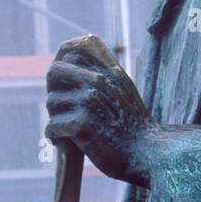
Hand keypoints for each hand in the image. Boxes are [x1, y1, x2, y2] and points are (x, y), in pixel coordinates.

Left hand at [45, 34, 154, 184]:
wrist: (148, 154)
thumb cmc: (134, 128)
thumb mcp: (125, 92)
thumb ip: (103, 78)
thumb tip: (71, 69)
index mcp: (109, 70)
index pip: (73, 47)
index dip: (61, 60)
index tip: (61, 79)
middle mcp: (99, 81)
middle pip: (54, 72)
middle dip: (53, 91)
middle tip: (60, 108)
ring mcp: (90, 101)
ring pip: (52, 101)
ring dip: (56, 117)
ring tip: (66, 130)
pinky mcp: (82, 124)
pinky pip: (52, 125)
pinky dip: (54, 136)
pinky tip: (61, 142)